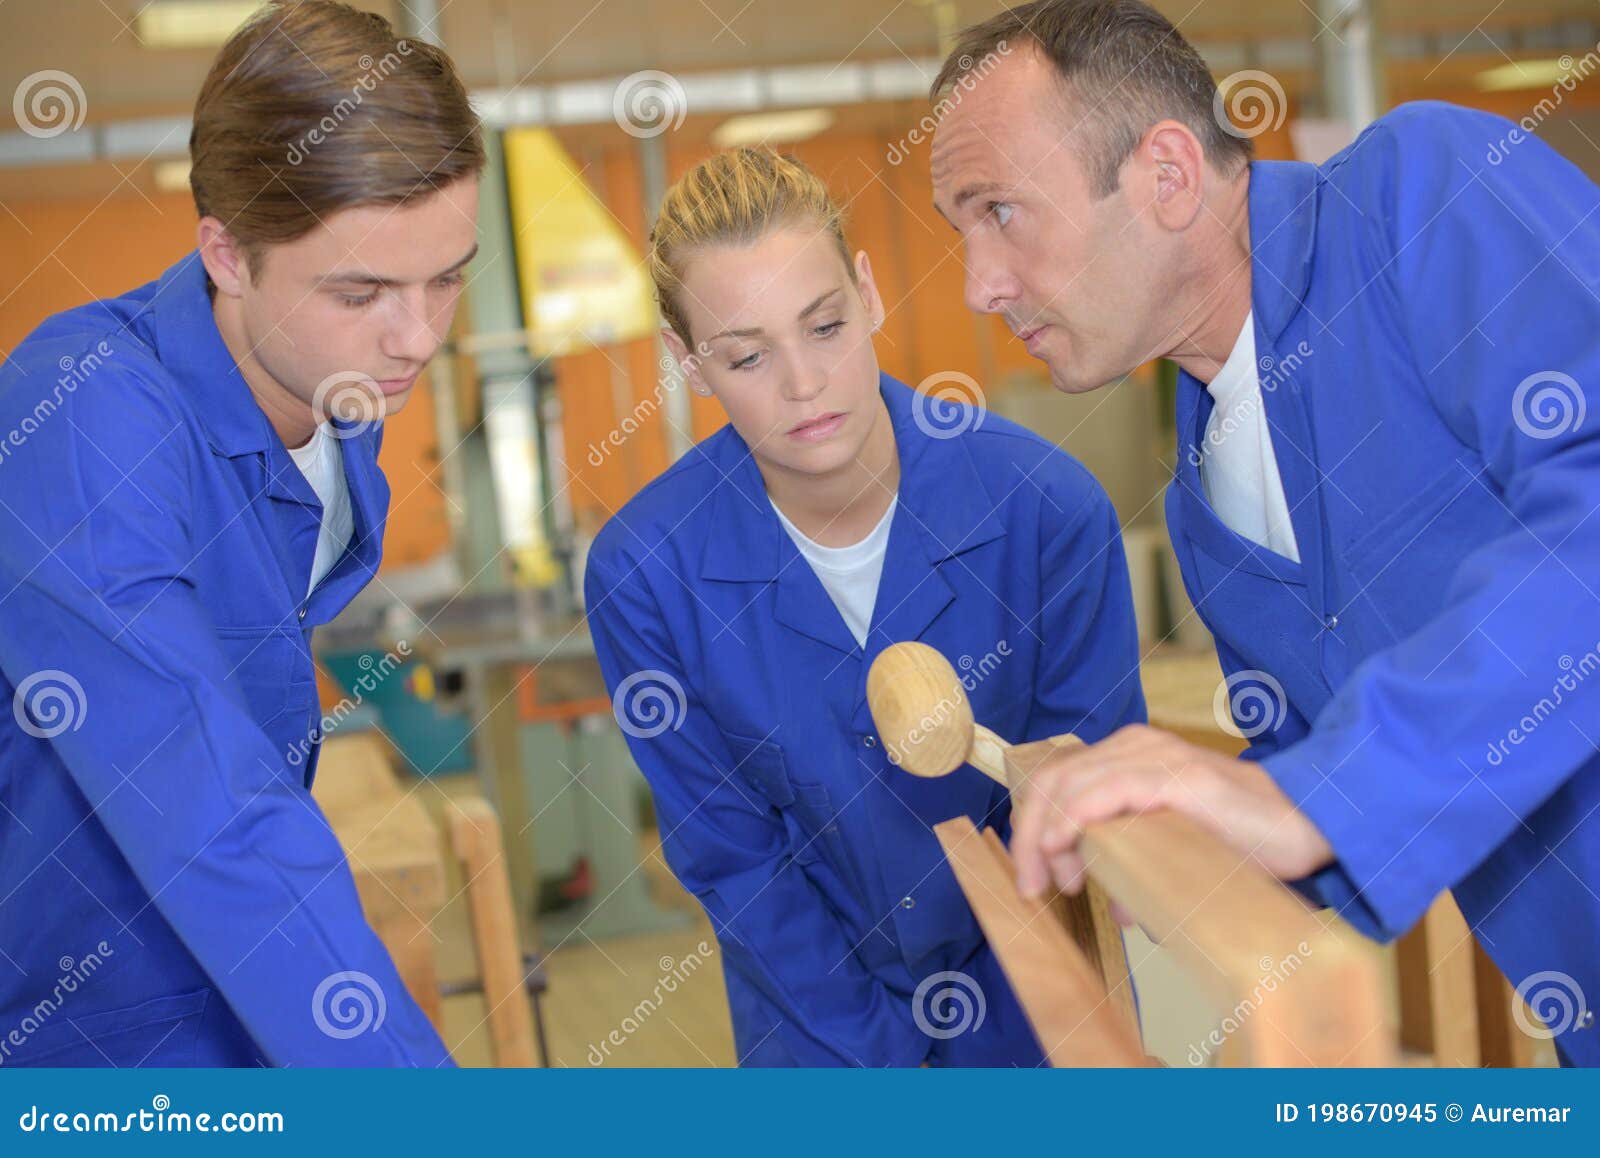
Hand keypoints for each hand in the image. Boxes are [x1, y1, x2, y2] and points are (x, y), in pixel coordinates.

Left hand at [1010, 725, 1335, 899]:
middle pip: (1051, 780)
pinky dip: (1071, 820)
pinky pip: (1102, 792)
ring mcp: (1152, 756)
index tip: (1038, 878)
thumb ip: (1148, 871)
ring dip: (1045, 836)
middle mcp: (1135, 746)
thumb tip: (1122, 910)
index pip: (1057, 781)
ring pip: (1066, 784)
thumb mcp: (1179, 852)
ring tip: (1058, 880)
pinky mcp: (1172, 776)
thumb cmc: (1248, 840)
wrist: (1310, 826)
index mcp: (1130, 756)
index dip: (1034, 828)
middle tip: (1035, 884)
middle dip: (1030, 835)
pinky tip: (1061, 847)